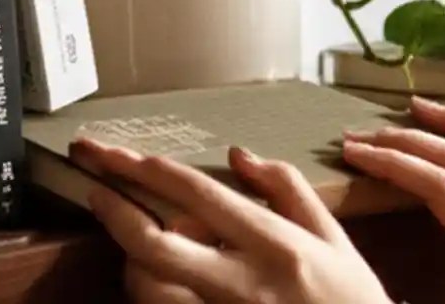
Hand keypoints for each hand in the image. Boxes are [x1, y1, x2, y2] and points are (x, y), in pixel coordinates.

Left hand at [69, 138, 389, 303]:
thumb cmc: (351, 302)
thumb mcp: (335, 240)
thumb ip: (288, 190)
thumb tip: (239, 155)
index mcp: (276, 247)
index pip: (200, 197)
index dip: (151, 172)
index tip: (119, 155)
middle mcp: (243, 285)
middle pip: (156, 247)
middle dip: (115, 212)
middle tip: (93, 186)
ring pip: (149, 287)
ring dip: (131, 257)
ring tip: (130, 231)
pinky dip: (151, 287)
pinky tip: (153, 269)